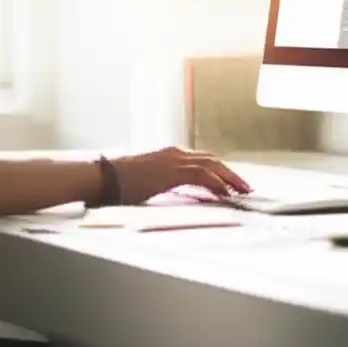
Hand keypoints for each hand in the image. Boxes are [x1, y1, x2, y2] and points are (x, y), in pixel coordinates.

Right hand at [109, 146, 251, 204]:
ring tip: (242, 191)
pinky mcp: (173, 171)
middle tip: (244, 187)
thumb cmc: (117, 181)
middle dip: (230, 173)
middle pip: (212, 160)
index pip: (201, 159)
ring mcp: (174, 160)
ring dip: (230, 179)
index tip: (230, 182)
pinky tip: (226, 194)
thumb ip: (162, 182)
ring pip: (212, 166)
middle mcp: (175, 153)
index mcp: (168, 154)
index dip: (218, 170)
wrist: (103, 176)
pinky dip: (217, 184)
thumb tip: (169, 192)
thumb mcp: (145, 179)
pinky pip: (203, 176)